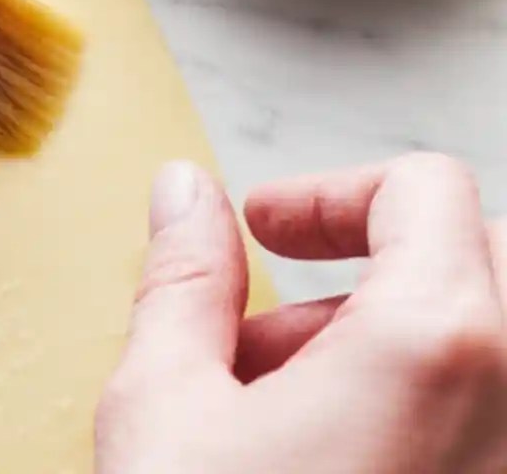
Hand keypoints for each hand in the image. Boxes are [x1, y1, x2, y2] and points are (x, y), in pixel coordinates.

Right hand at [96, 154, 506, 473]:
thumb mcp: (164, 401)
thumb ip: (185, 277)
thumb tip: (186, 193)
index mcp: (433, 347)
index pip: (426, 190)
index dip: (324, 192)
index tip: (260, 223)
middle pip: (473, 257)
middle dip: (365, 262)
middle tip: (271, 303)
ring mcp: (504, 462)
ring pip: (476, 346)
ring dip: (376, 341)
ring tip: (261, 398)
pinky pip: (474, 419)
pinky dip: (403, 400)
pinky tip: (305, 448)